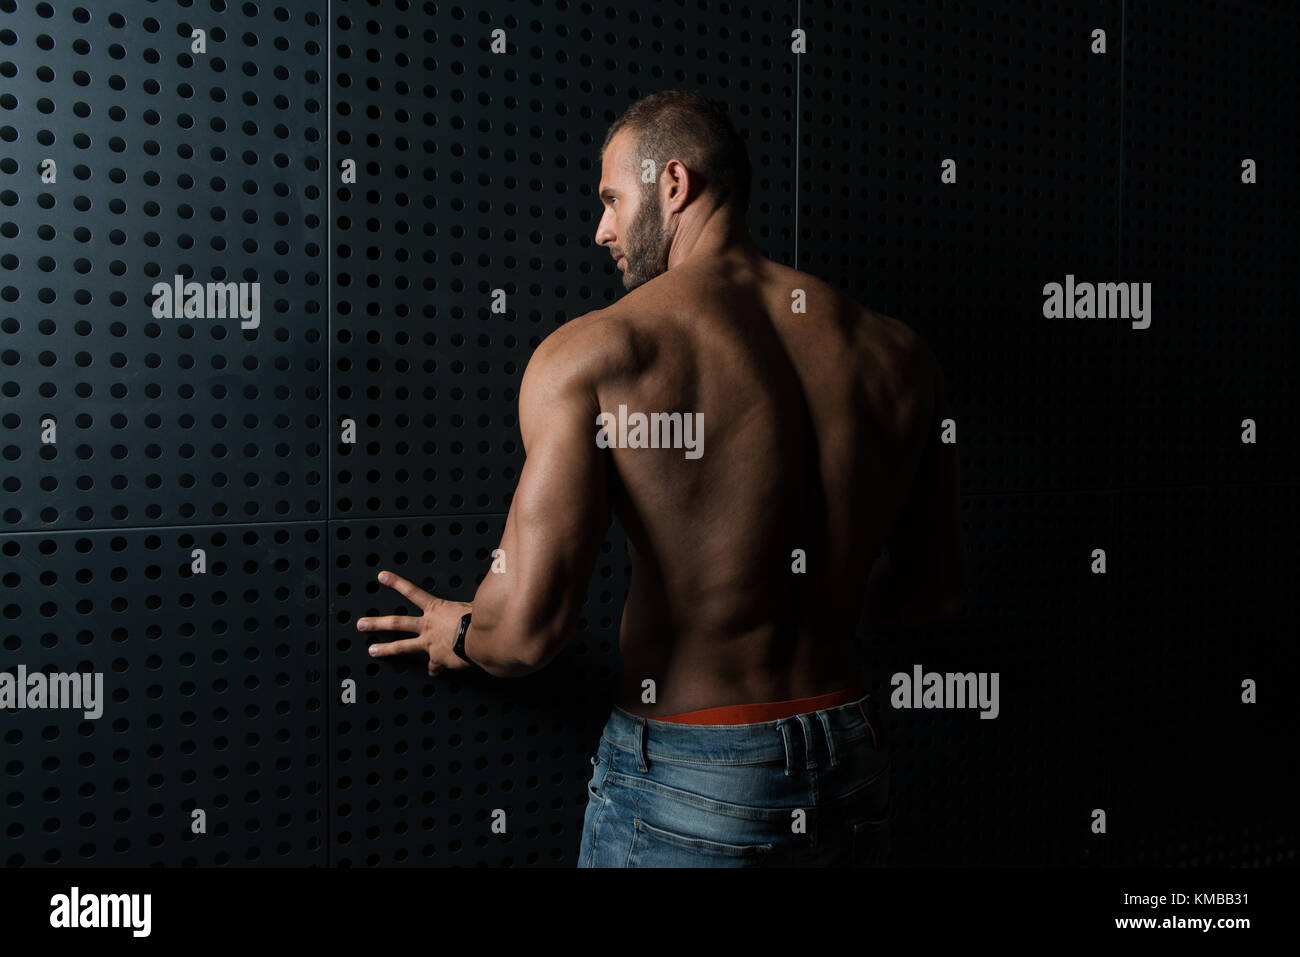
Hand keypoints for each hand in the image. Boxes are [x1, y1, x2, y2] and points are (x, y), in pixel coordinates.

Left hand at [356, 570, 474, 676]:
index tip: (381, 577)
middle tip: (361, 624)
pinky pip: (434, 666)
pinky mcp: (437, 659)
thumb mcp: (472, 604)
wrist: (482, 639)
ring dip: (386, 649)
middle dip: (377, 623)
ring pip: (402, 646)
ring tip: (372, 651)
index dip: (396, 583)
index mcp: (436, 608)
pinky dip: (435, 669)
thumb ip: (467, 604)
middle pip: (397, 623)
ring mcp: (429, 643)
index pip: (412, 591)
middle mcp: (428, 625)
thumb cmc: (480, 619)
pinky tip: (434, 672)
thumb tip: (478, 597)